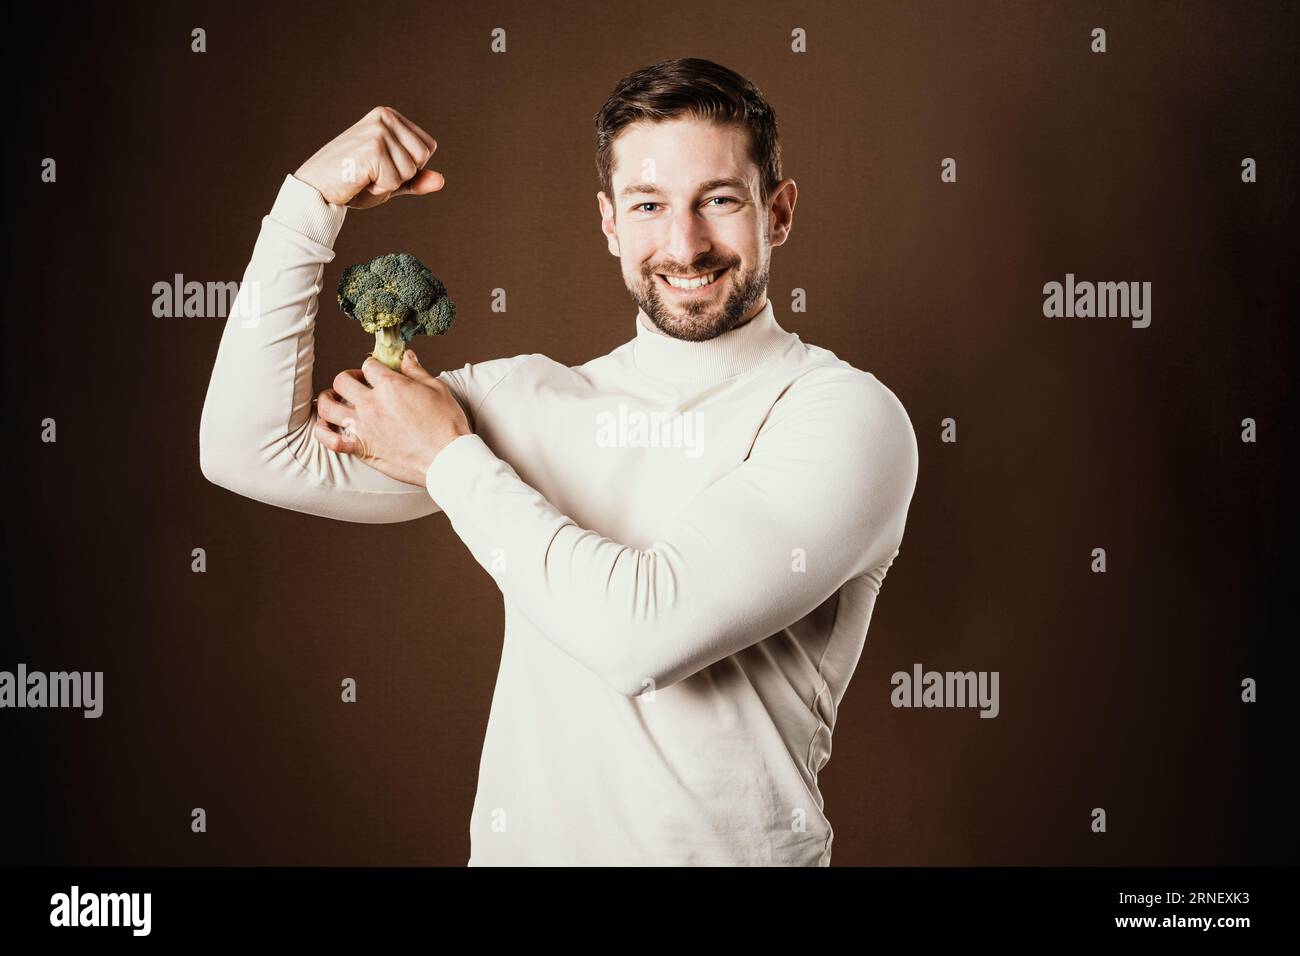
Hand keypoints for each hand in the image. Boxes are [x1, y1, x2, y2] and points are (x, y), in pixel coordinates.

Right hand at [294, 105, 443, 208]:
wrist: (317, 188)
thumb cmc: (353, 182)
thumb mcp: (391, 179)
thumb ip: (416, 179)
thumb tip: (441, 181)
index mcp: (390, 116)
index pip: (428, 147)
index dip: (410, 166)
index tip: (382, 165)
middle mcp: (385, 117)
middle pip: (422, 157)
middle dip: (402, 174)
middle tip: (373, 172)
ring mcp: (378, 131)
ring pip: (410, 170)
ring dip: (389, 182)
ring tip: (365, 174)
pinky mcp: (372, 148)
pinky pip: (395, 181)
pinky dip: (379, 188)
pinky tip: (360, 178)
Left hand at [312, 349, 471, 484]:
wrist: (448, 459)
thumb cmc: (447, 426)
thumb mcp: (437, 389)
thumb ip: (416, 371)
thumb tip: (406, 356)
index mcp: (391, 385)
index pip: (369, 364)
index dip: (372, 366)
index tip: (376, 372)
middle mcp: (372, 403)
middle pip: (341, 380)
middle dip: (348, 378)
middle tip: (357, 384)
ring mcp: (363, 426)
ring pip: (327, 407)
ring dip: (327, 400)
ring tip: (334, 400)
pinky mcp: (362, 448)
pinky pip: (330, 440)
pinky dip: (323, 433)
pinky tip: (327, 428)